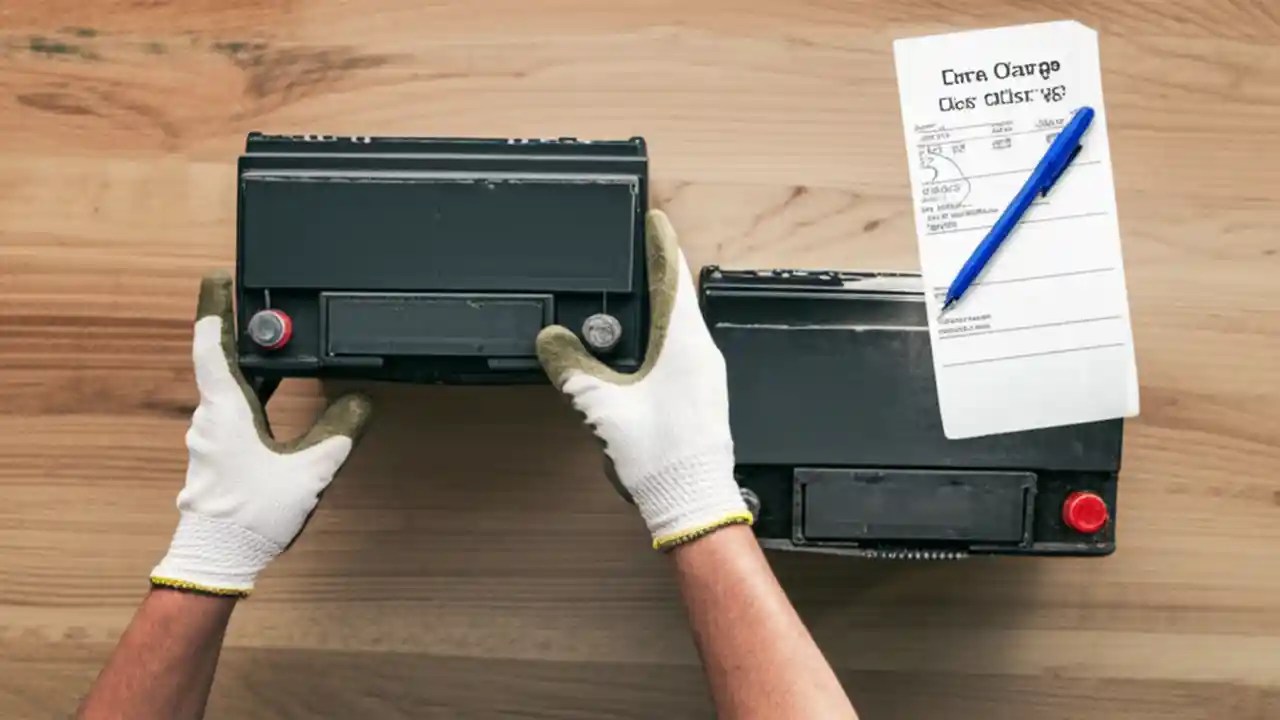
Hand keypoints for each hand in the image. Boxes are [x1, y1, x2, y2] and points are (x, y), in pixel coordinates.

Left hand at [150, 272, 371, 596]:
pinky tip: (277, 398)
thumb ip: (339, 431)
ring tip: (278, 345)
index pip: (213, 344)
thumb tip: (361, 401)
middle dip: (244, 331)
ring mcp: (213, 438)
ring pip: (231, 388)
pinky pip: (236, 411)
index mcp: (226, 408)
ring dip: (253, 365)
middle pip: (224, 360)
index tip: (219, 277)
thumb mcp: (308, 469)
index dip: (217, 307)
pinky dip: (255, 394)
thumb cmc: (250, 515)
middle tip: (263, 303)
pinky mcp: (219, 456)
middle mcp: (212, 417)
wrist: (217, 558)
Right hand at [537, 210, 750, 549]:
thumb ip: (574, 368)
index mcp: (686, 343)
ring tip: (633, 295)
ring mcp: (707, 374)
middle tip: (636, 252)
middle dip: (656, 275)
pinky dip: (660, 337)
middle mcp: (703, 352)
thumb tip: (551, 341)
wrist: (692, 502)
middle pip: (678, 298)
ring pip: (681, 326)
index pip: (673, 278)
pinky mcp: (703, 393)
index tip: (654, 221)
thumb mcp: (605, 407)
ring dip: (658, 309)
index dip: (661, 245)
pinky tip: (640, 347)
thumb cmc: (662, 458)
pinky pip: (682, 350)